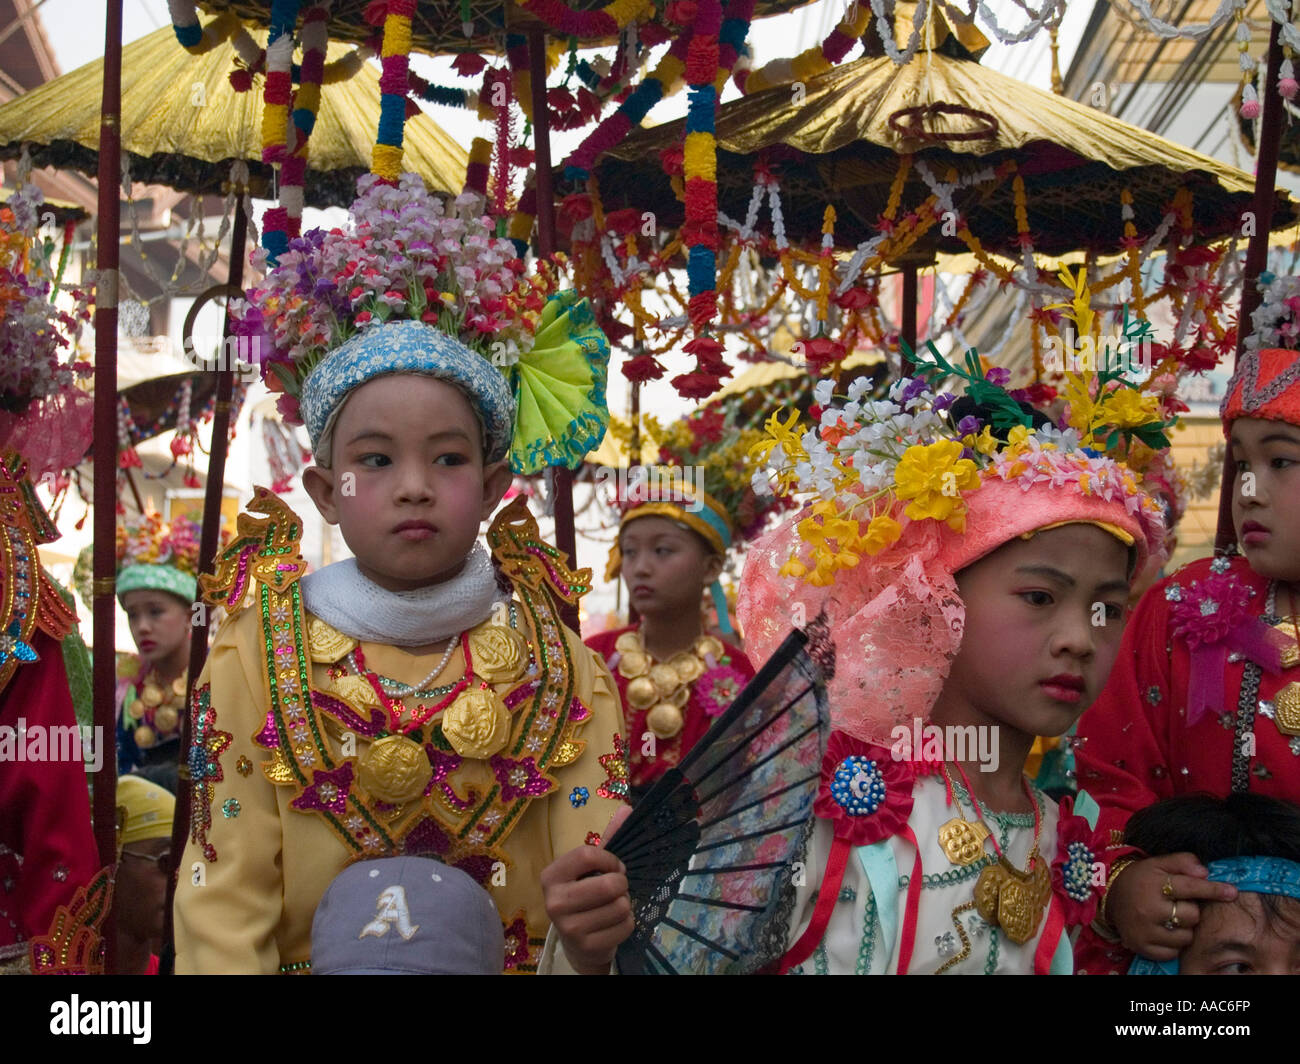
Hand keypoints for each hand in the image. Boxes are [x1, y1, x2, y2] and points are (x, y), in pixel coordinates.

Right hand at [542, 807, 633, 973]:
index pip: (587, 855)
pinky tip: (613, 924)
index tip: (615, 867)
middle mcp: (554, 901)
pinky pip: (624, 927)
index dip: (610, 860)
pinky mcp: (585, 946)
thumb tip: (627, 808)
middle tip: (617, 889)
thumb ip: (609, 839)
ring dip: (624, 905)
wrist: (578, 943)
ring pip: (619, 906)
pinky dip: (626, 923)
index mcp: (552, 875)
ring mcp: (568, 927)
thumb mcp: (591, 868)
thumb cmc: (585, 896)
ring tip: (612, 907)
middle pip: (607, 884)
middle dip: (621, 885)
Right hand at [1108, 853, 1236, 959]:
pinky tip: (1164, 931)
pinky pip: (1173, 952)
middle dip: (1190, 910)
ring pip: (1185, 937)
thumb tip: (1205, 872)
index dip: (1214, 889)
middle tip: (1177, 903)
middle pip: (1191, 915)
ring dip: (1184, 929)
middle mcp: (1148, 908)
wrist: (1108, 896)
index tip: (1231, 892)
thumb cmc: (1140, 878)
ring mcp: (1145, 930)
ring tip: (1170, 918)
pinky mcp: (1142, 947)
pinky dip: (1173, 944)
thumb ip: (1182, 862)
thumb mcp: (1158, 863)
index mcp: (1153, 884)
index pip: (1191, 887)